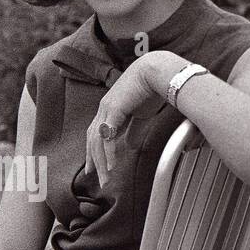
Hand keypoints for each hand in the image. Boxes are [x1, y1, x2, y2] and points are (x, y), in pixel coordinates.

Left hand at [85, 53, 165, 187]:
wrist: (157, 72)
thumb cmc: (151, 89)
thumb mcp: (141, 115)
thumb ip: (133, 130)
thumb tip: (129, 145)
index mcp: (109, 109)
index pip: (96, 134)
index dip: (94, 151)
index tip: (94, 166)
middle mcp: (104, 110)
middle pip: (92, 140)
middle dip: (93, 160)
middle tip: (94, 176)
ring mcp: (106, 109)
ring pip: (97, 141)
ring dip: (100, 162)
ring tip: (105, 177)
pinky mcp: (113, 110)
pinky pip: (107, 137)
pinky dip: (108, 153)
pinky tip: (111, 166)